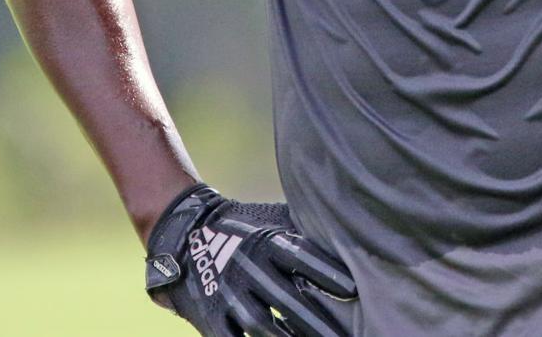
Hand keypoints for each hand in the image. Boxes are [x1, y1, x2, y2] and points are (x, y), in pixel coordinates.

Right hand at [144, 183, 355, 336]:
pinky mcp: (214, 317)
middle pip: (288, 301)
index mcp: (268, 241)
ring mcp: (230, 295)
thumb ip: (304, 227)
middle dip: (316, 322)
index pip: (302, 257)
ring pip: (262, 325)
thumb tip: (347, 228)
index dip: (326, 273)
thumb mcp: (273, 216)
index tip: (353, 290)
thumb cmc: (245, 225)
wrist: (187, 235)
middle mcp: (250, 269)